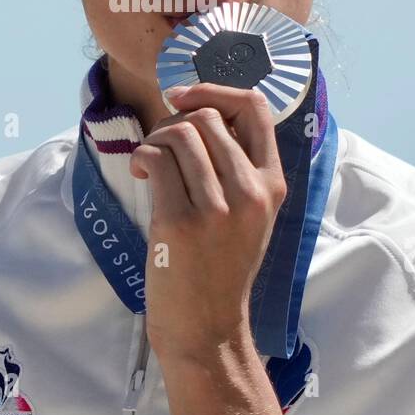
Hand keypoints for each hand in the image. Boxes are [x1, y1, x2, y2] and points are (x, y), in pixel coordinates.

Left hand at [129, 82, 287, 362]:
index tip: (185, 96)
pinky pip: (156, 158)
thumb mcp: (249, 213)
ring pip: (179, 133)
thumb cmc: (220, 265)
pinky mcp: (181, 221)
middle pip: (207, 117)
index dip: (216, 89)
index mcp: (273, 185)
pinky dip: (143, 157)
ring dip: (155, 140)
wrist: (206, 325)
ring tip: (151, 164)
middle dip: (175, 122)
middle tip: (162, 148)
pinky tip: (141, 174)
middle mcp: (251, 192)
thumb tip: (198, 108)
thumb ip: (236, 165)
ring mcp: (218, 207)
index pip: (256, 108)